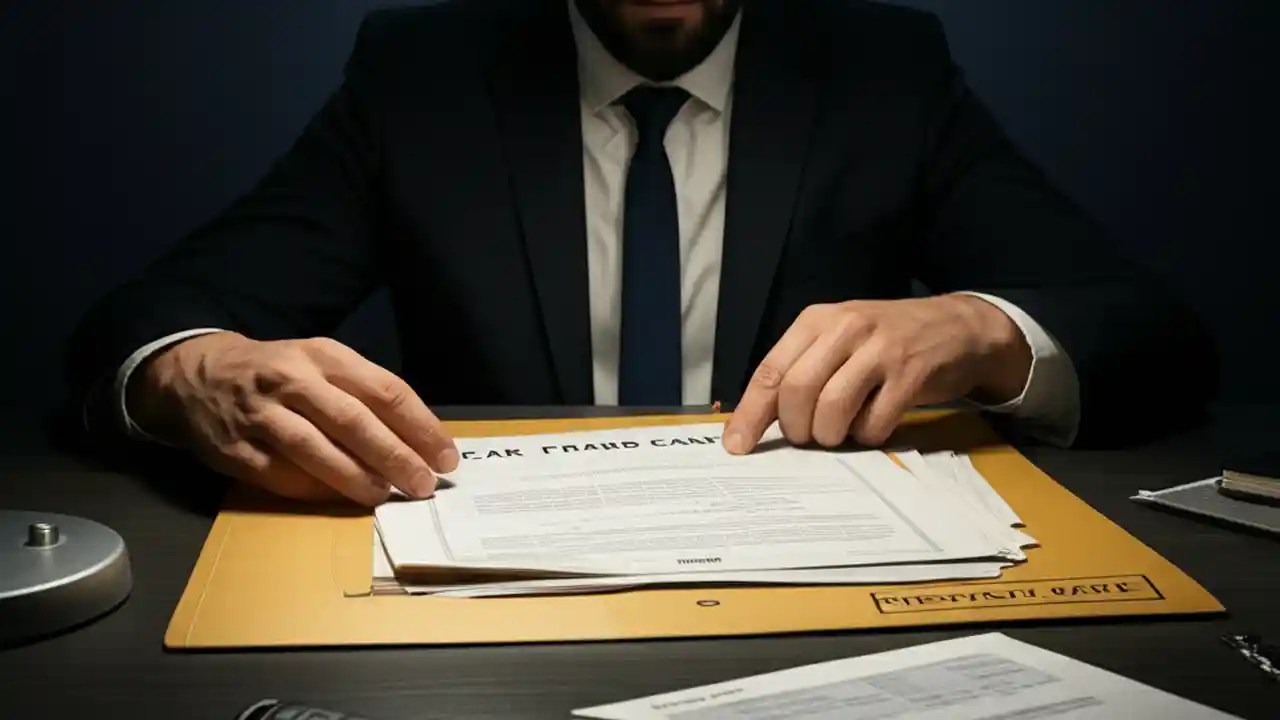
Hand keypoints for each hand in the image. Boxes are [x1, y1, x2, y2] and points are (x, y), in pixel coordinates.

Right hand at [129, 332, 457, 505]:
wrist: (198, 374)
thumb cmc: (280, 373)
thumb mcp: (322, 363)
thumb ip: (365, 394)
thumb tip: (419, 440)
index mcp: (324, 355)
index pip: (385, 390)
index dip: (420, 426)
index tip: (445, 456)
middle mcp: (293, 380)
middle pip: (354, 421)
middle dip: (395, 456)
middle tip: (424, 484)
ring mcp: (261, 415)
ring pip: (315, 449)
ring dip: (356, 477)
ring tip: (385, 496)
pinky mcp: (235, 448)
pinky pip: (280, 475)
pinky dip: (313, 490)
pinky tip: (339, 500)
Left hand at [723, 295, 1031, 452]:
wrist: (954, 327)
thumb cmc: (883, 341)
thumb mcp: (837, 341)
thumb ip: (800, 370)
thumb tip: (757, 420)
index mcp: (816, 321)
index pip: (771, 370)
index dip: (751, 413)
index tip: (737, 446)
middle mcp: (845, 328)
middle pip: (798, 390)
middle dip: (796, 427)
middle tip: (806, 437)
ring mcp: (880, 350)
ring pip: (833, 406)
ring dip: (829, 435)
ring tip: (837, 434)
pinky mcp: (911, 373)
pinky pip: (875, 421)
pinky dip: (867, 436)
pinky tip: (871, 426)